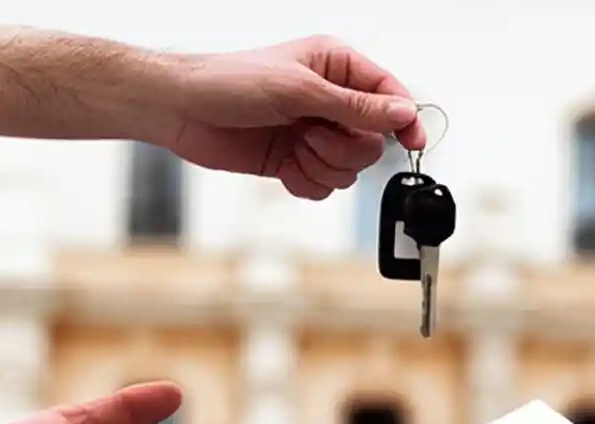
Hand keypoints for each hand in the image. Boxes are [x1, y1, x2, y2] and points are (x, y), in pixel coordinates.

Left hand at [166, 35, 426, 199]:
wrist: (182, 111)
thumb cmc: (232, 82)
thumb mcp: (299, 91)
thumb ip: (355, 107)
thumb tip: (402, 113)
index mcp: (336, 67)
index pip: (388, 94)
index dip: (403, 118)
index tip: (412, 141)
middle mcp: (329, 100)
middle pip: (372, 140)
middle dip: (344, 148)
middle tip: (313, 138)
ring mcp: (313, 133)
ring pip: (350, 168)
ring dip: (323, 166)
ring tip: (294, 150)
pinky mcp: (296, 161)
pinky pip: (325, 186)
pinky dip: (307, 183)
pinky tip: (285, 168)